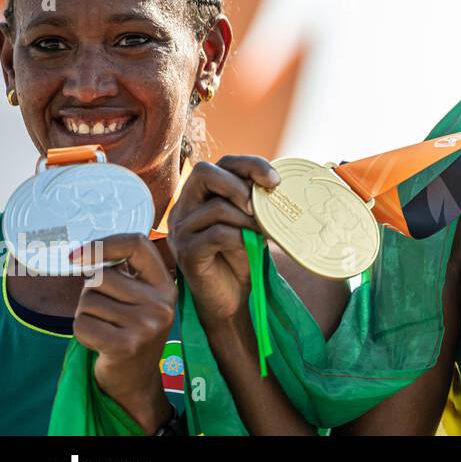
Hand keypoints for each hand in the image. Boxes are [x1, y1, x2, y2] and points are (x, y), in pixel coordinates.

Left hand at [71, 233, 176, 432]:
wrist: (135, 380)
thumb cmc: (130, 332)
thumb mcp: (139, 299)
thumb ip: (123, 273)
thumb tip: (83, 253)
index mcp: (166, 284)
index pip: (137, 244)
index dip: (104, 245)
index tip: (78, 255)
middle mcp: (162, 302)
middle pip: (102, 277)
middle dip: (91, 293)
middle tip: (104, 312)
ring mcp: (147, 325)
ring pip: (88, 301)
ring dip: (85, 314)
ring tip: (105, 328)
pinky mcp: (126, 345)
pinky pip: (82, 324)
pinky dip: (82, 333)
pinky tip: (99, 342)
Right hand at [168, 156, 279, 322]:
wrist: (231, 298)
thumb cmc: (240, 256)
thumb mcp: (250, 222)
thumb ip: (255, 202)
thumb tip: (277, 183)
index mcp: (200, 195)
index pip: (219, 163)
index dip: (248, 165)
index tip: (275, 180)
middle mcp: (184, 208)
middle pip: (203, 172)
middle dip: (238, 184)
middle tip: (259, 205)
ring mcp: (181, 230)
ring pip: (214, 207)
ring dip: (246, 218)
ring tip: (260, 232)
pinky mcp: (186, 252)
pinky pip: (215, 234)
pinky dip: (239, 236)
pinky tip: (249, 245)